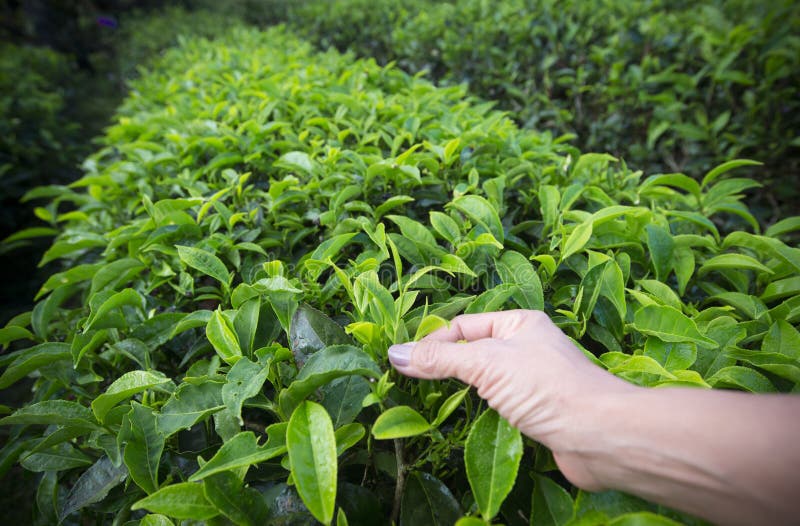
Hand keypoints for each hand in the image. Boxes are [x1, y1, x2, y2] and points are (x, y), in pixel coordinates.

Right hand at [388, 309, 634, 489]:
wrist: (600, 434)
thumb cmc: (548, 387)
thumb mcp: (486, 364)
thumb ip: (440, 360)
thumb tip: (396, 354)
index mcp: (519, 323)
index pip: (463, 326)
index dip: (433, 343)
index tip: (405, 364)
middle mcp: (528, 346)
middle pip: (474, 351)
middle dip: (446, 365)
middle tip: (413, 382)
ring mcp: (535, 379)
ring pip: (487, 379)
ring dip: (465, 389)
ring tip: (436, 400)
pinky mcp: (540, 410)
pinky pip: (502, 403)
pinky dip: (483, 410)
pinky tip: (472, 419)